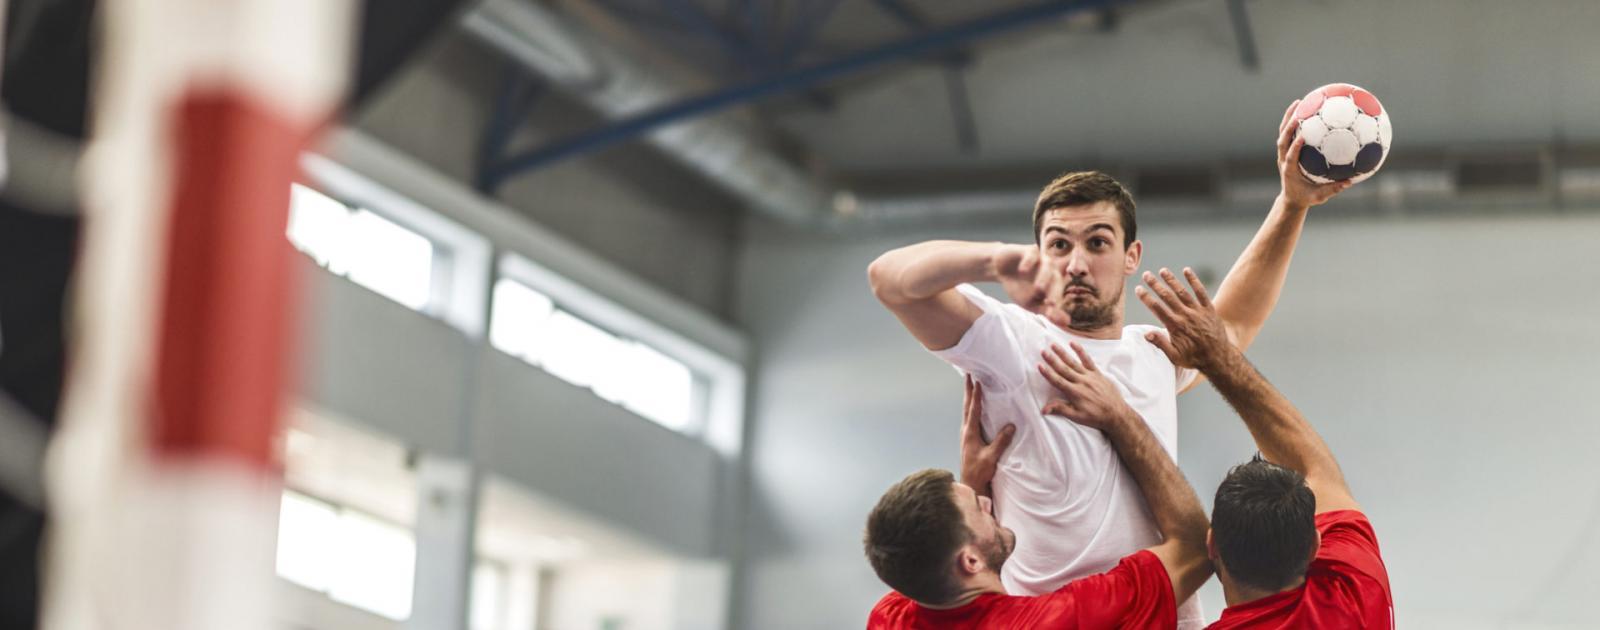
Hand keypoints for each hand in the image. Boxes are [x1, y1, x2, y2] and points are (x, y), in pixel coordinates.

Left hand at [959, 376, 1014, 495]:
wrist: (970, 485)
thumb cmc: (979, 472)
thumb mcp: (992, 457)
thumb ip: (1001, 441)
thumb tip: (1011, 425)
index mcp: (970, 433)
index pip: (973, 410)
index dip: (976, 395)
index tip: (977, 380)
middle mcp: (966, 431)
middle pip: (967, 406)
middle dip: (968, 390)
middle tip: (968, 374)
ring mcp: (967, 435)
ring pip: (968, 412)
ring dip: (970, 398)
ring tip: (971, 385)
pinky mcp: (970, 439)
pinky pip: (971, 419)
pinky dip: (973, 409)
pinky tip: (977, 408)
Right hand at [991, 244, 1062, 316]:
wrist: (1002, 269)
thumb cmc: (1018, 286)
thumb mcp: (1030, 303)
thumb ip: (1047, 312)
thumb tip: (1067, 323)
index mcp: (1053, 284)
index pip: (1058, 294)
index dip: (1057, 304)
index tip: (1055, 314)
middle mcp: (1051, 271)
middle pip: (1057, 279)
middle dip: (1054, 292)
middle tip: (1051, 304)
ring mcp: (1041, 259)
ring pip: (1048, 266)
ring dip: (1044, 277)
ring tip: (1038, 288)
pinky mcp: (1030, 250)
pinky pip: (1033, 254)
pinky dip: (1029, 262)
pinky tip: (1022, 270)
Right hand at [1036, 342, 1138, 432]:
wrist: (1116, 414)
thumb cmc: (1096, 417)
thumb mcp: (1077, 417)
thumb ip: (1061, 410)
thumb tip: (1044, 409)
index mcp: (1075, 393)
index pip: (1058, 381)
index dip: (1048, 373)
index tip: (1039, 365)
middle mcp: (1081, 382)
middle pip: (1064, 369)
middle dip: (1052, 360)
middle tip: (1043, 351)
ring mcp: (1090, 376)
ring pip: (1073, 362)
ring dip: (1063, 353)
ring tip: (1054, 345)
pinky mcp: (1097, 373)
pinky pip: (1088, 360)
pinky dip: (1080, 351)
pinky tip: (1073, 343)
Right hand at [1134, 267, 1235, 371]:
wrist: (1219, 358)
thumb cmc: (1194, 358)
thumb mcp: (1175, 356)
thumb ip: (1161, 344)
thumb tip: (1146, 334)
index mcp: (1175, 326)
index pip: (1157, 308)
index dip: (1146, 297)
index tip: (1138, 289)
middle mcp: (1185, 316)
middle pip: (1167, 296)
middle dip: (1155, 284)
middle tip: (1146, 274)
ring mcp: (1198, 311)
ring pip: (1182, 292)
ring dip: (1171, 280)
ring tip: (1163, 270)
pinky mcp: (1209, 309)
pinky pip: (1201, 292)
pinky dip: (1194, 281)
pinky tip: (1186, 271)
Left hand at [1277, 99, 1354, 208]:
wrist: (1292, 199)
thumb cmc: (1306, 198)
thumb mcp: (1319, 197)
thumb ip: (1333, 190)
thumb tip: (1350, 182)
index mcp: (1290, 170)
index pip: (1290, 156)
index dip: (1294, 146)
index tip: (1301, 136)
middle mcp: (1284, 160)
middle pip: (1282, 140)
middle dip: (1288, 126)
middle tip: (1297, 112)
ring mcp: (1283, 154)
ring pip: (1282, 133)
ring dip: (1288, 118)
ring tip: (1299, 102)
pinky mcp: (1286, 151)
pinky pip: (1288, 133)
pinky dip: (1294, 121)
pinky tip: (1304, 109)